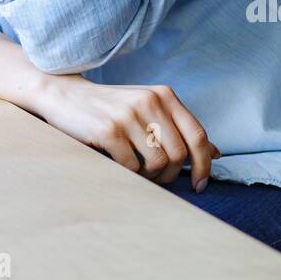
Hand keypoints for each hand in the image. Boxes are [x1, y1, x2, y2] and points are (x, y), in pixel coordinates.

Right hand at [33, 73, 221, 190]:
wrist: (64, 95)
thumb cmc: (111, 108)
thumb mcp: (148, 109)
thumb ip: (179, 128)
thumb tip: (216, 153)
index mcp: (164, 95)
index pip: (197, 135)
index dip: (203, 164)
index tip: (200, 184)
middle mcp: (149, 101)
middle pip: (178, 155)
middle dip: (170, 175)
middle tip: (156, 178)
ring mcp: (128, 115)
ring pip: (157, 164)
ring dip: (149, 177)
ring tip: (136, 170)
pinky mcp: (108, 130)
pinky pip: (132, 167)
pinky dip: (128, 173)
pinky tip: (117, 163)